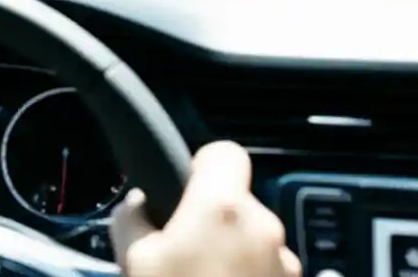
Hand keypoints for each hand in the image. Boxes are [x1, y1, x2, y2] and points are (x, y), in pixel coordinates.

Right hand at [109, 141, 300, 276]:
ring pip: (252, 242)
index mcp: (223, 208)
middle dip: (210, 222)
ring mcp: (286, 265)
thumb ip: (132, 219)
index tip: (183, 190)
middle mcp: (264, 229)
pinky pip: (265, 273)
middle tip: (179, 255)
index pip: (223, 153)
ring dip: (230, 256)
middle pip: (236, 204)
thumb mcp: (134, 261)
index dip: (200, 167)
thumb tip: (137, 206)